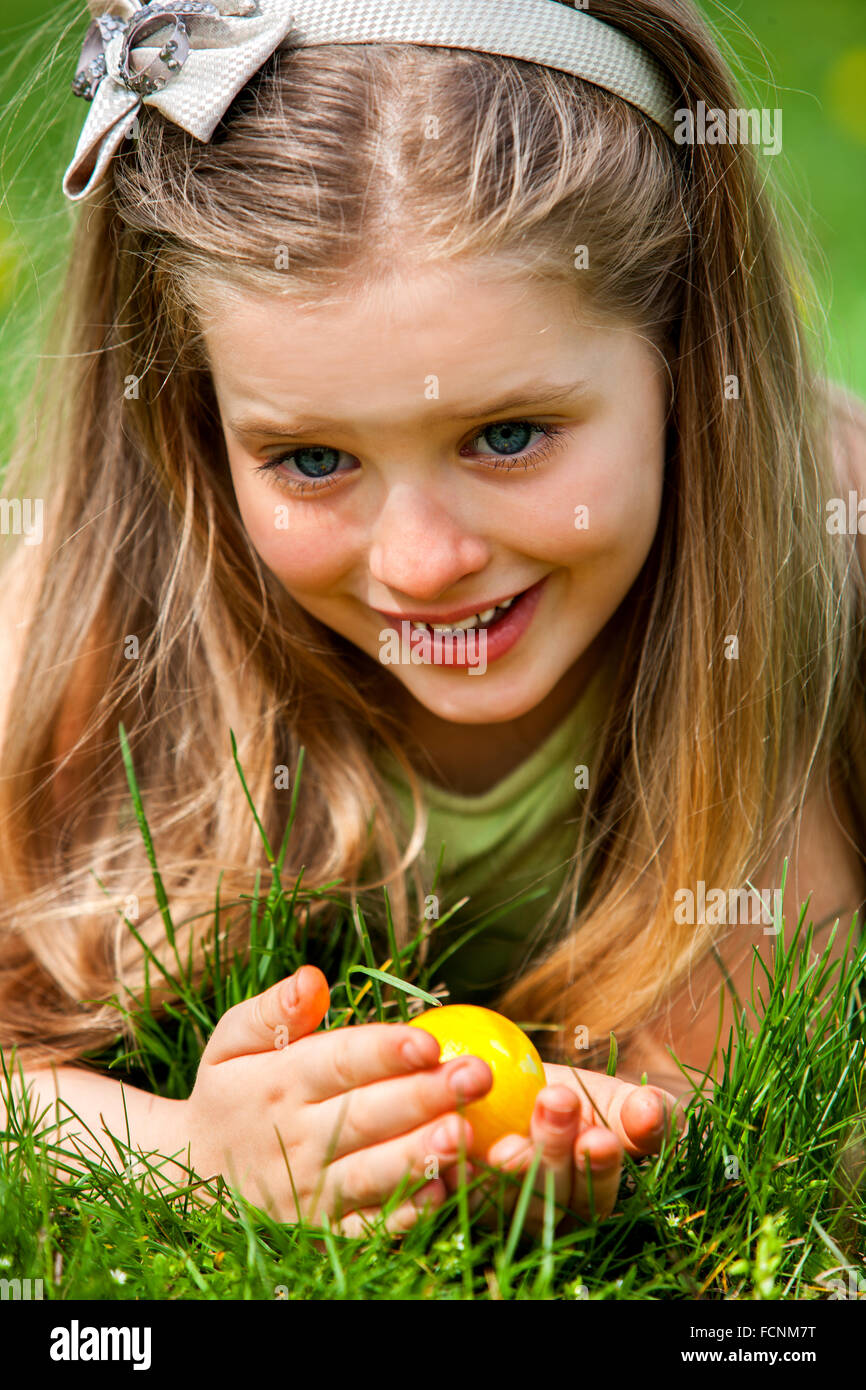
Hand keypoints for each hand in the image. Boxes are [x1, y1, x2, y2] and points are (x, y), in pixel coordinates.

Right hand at [162, 965, 495, 1235]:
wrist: (193, 1174)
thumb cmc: (230, 1092)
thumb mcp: (231, 1042)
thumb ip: (272, 1011)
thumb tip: (312, 977)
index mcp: (280, 1082)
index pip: (338, 1062)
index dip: (384, 1052)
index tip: (428, 1041)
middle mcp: (297, 1138)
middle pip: (367, 1116)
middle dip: (425, 1096)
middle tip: (476, 1075)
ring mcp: (311, 1190)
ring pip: (373, 1175)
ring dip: (420, 1156)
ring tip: (466, 1134)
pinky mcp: (323, 1230)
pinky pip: (368, 1226)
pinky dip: (405, 1213)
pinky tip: (444, 1188)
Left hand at [440, 1063, 686, 1234]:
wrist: (523, 1089)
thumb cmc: (584, 1101)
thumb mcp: (620, 1101)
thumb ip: (645, 1112)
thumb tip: (650, 1110)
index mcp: (591, 1198)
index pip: (598, 1190)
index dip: (597, 1166)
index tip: (598, 1137)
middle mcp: (544, 1214)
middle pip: (548, 1194)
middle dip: (552, 1149)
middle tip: (555, 1102)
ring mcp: (497, 1206)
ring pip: (501, 1196)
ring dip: (505, 1168)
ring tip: (508, 1138)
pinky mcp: (456, 1192)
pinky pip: (451, 1188)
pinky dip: (452, 1170)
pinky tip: (451, 1142)